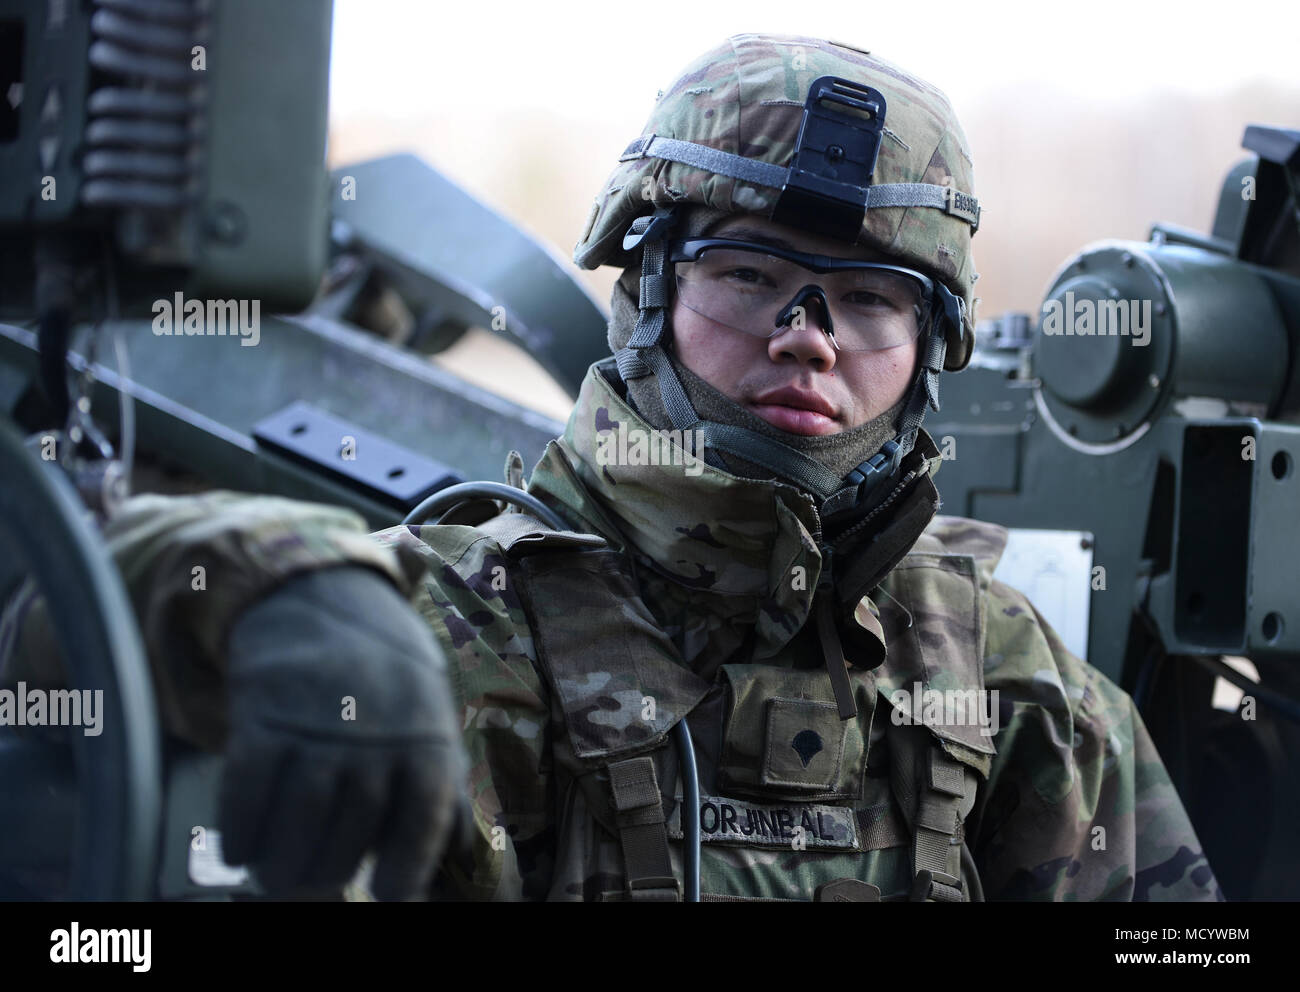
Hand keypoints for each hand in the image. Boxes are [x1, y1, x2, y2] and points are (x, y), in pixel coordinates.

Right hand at [219, 566, 469, 899]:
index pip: (423, 819)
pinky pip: (248, 786)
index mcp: (425, 739)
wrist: (324, 597)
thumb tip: (458, 848)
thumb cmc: (387, 675)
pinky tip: (239, 849)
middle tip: (313, 888)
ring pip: (301, 817)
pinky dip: (241, 827)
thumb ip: (441, 782)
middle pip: (353, 829)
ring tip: (276, 877)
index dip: (406, 867)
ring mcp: (318, 723)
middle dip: (329, 873)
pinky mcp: (264, 712)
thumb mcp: (430, 716)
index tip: (389, 894)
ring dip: (283, 862)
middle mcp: (376, 734)